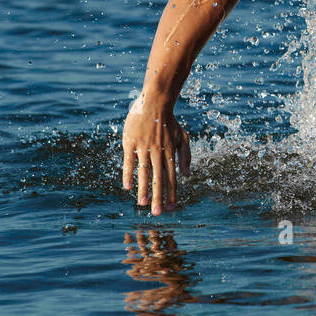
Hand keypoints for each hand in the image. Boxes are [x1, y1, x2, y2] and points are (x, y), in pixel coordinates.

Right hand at [121, 95, 189, 215]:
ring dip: (143, 189)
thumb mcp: (183, 138)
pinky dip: (128, 174)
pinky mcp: (131, 143)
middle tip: (157, 213)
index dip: (172, 194)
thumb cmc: (169, 122)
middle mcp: (158, 153)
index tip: (172, 208)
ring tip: (142, 204)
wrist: (155, 102)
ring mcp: (144, 148)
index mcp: (170, 153)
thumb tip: (187, 176)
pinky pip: (129, 162)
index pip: (172, 178)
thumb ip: (186, 157)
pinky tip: (127, 187)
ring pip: (144, 172)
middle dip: (158, 197)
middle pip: (159, 179)